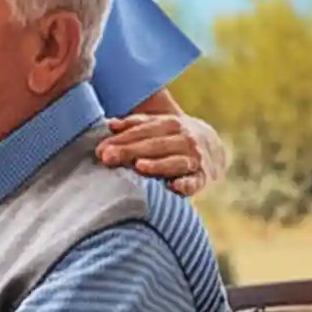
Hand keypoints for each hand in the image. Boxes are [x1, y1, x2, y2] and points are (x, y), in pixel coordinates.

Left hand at [97, 114, 225, 196]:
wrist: (210, 145)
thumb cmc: (169, 137)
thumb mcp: (154, 126)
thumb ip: (132, 125)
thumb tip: (111, 125)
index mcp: (169, 124)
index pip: (141, 131)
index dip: (120, 140)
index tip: (100, 150)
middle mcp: (183, 139)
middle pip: (154, 145)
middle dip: (130, 151)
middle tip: (107, 158)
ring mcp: (194, 159)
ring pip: (175, 162)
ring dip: (158, 165)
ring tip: (139, 167)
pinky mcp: (202, 178)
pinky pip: (194, 182)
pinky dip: (186, 184)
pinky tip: (174, 187)